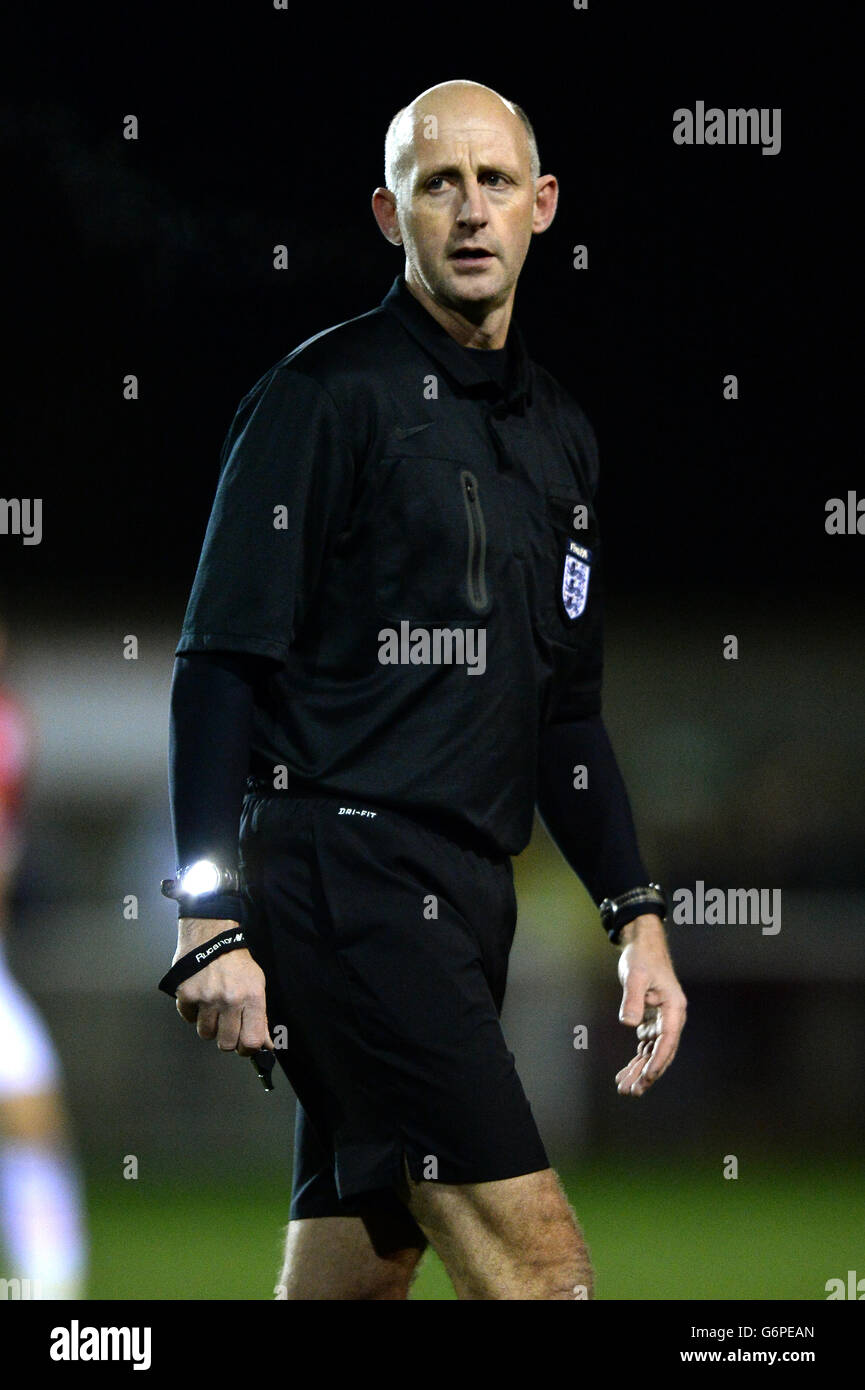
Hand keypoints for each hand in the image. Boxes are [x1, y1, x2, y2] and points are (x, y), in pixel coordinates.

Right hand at [173, 917, 272, 1056]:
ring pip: (206, 1034)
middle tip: (228, 1025)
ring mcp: (207, 998)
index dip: (248, 1049)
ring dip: (209, 1026)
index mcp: (252, 997)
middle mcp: (230, 1000)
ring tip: (213, 1008)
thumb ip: (261, 1017)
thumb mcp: (257, 986)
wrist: (211, 938)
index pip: (252, 1041)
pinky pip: (189, 1019)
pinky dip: (194, 1013)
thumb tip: (267, 1045)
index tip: (245, 1045)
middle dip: (227, 1039)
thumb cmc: (237, 963)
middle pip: (227, 1044)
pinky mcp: (187, 995)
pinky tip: (200, 997)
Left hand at [615, 914, 685, 1096]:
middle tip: (631, 1091)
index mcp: (674, 1008)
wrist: (643, 944)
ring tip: (625, 1088)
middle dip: (647, 1073)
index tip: (647, 1077)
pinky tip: (626, 1072)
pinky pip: (646, 1045)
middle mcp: (672, 1017)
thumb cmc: (642, 957)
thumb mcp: (635, 975)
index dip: (658, 1061)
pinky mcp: (652, 1019)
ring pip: (653, 1052)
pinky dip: (637, 1059)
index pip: (667, 1040)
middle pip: (662, 1052)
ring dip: (640, 1070)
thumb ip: (632, 998)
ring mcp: (663, 1020)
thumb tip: (629, 1024)